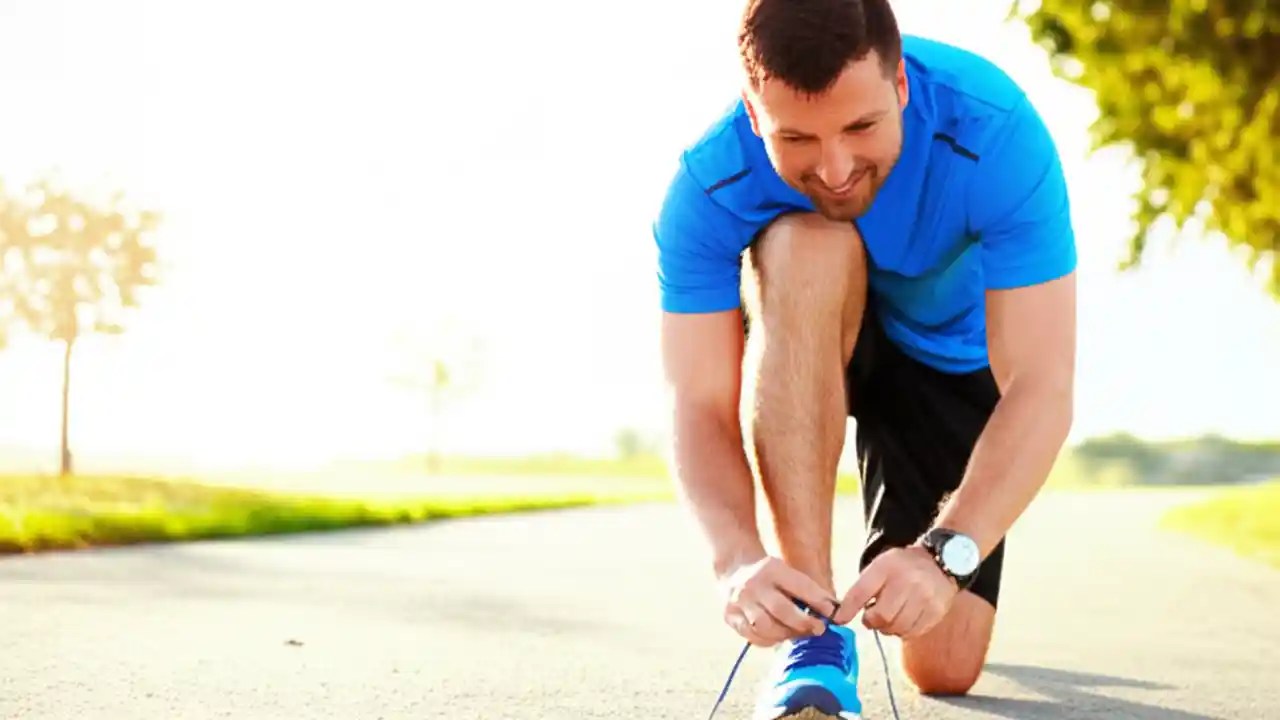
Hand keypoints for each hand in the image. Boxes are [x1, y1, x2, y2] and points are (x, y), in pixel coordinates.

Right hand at [719, 555, 836, 646]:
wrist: (734, 572)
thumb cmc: (771, 577)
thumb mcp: (788, 574)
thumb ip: (810, 591)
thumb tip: (836, 611)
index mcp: (772, 569)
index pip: (800, 586)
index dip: (819, 602)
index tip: (833, 613)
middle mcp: (753, 584)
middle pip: (781, 609)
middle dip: (804, 623)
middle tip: (819, 629)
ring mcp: (739, 601)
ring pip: (764, 626)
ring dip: (785, 634)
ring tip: (797, 633)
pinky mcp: (730, 616)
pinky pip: (752, 636)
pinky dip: (768, 640)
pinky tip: (778, 637)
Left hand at [832, 546, 957, 638]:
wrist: (938, 562)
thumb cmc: (901, 567)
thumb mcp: (878, 568)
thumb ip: (861, 590)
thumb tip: (841, 617)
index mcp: (887, 567)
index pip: (861, 592)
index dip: (847, 610)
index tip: (838, 620)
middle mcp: (907, 581)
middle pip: (882, 617)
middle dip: (873, 622)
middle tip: (873, 616)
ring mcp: (925, 597)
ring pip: (897, 628)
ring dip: (888, 628)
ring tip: (890, 617)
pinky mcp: (936, 611)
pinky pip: (913, 633)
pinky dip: (904, 631)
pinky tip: (904, 620)